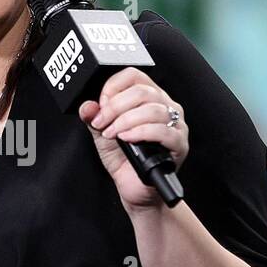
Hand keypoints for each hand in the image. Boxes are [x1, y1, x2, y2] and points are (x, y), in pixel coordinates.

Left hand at [78, 67, 187, 210]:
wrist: (135, 189)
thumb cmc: (124, 160)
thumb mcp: (102, 135)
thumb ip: (94, 118)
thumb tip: (87, 105)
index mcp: (149, 98)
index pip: (134, 76)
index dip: (113, 87)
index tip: (100, 104)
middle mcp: (165, 107)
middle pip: (142, 91)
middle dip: (115, 107)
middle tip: (102, 123)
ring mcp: (175, 125)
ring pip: (152, 109)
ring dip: (126, 120)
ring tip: (112, 134)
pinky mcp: (179, 144)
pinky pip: (163, 131)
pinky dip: (140, 132)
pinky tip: (126, 139)